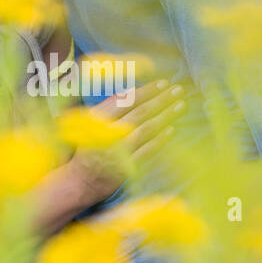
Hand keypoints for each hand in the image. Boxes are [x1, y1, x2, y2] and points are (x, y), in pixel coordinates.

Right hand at [68, 79, 186, 202]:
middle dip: (161, 99)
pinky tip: (172, 129)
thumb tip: (136, 92)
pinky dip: (160, 139)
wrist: (80, 180)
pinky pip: (147, 150)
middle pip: (140, 112)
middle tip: (178, 90)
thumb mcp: (91, 123)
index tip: (163, 82)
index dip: (146, 90)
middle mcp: (106, 132)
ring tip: (180, 105)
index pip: (126, 99)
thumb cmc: (89, 146)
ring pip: (146, 129)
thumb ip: (110, 108)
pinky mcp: (126, 167)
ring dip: (165, 116)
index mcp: (97, 118)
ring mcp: (117, 150)